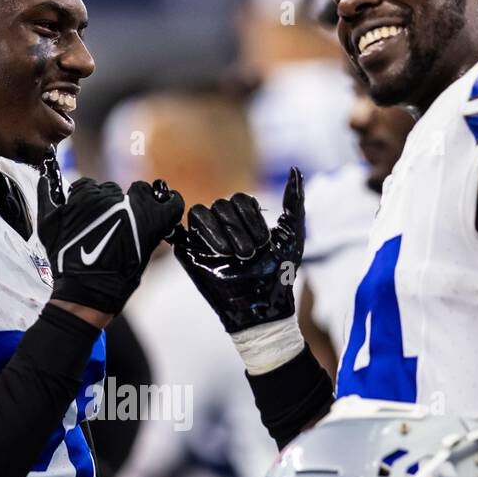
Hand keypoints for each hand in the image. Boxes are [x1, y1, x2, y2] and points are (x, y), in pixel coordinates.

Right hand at [37, 168, 182, 314]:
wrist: (86, 292)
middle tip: (115, 225)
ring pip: (141, 193)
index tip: (96, 217)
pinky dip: (171, 202)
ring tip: (137, 221)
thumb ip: (46, 198)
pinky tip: (167, 206)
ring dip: (139, 204)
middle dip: (115, 204)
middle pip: (116, 190)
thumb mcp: (47, 228)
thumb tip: (44, 179)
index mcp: (85, 195)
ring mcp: (133, 210)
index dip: (94, 202)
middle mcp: (110, 198)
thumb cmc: (65, 264)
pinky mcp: (152, 224)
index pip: (91, 186)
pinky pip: (171, 204)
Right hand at [167, 168, 304, 333]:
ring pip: (201, 212)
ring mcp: (204, 239)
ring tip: (233, 257)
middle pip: (221, 204)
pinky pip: (181, 230)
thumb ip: (295, 201)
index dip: (250, 217)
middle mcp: (223, 226)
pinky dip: (192, 232)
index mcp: (244, 220)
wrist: (262, 307)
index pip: (239, 199)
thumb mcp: (294, 234)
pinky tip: (211, 248)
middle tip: (249, 254)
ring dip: (220, 234)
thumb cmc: (279, 274)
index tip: (263, 243)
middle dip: (238, 228)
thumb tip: (296, 169)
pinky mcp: (189, 253)